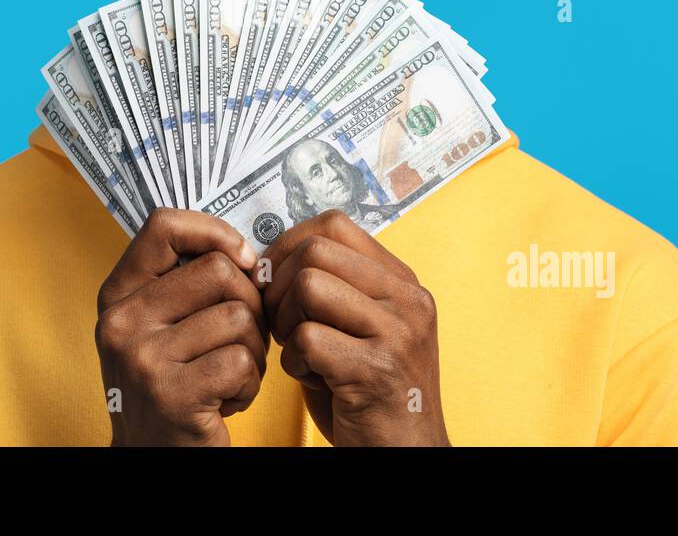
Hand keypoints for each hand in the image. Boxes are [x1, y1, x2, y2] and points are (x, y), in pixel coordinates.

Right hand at [95, 208, 268, 445]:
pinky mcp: (171, 394)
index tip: (241, 260)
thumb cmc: (171, 384)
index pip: (164, 226)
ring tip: (229, 374)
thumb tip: (247, 252)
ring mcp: (142, 358)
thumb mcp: (159, 326)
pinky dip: (250, 384)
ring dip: (253, 352)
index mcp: (117, 294)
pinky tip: (227, 400)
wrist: (153, 457)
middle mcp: (120, 321)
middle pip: (219, 272)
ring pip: (239, 318)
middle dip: (250, 305)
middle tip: (241, 339)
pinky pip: (242, 362)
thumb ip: (188, 283)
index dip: (214, 233)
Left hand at [260, 210, 449, 445]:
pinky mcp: (376, 371)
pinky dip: (294, 361)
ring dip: (286, 322)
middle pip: (315, 250)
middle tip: (282, 323)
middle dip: (279, 286)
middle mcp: (407, 299)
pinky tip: (313, 378)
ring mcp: (397, 333)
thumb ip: (335, 287)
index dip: (289, 245)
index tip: (275, 279)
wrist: (407, 454)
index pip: (334, 224)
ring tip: (301, 351)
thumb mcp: (365, 326)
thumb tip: (270, 258)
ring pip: (309, 287)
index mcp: (402, 282)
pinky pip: (307, 338)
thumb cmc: (372, 392)